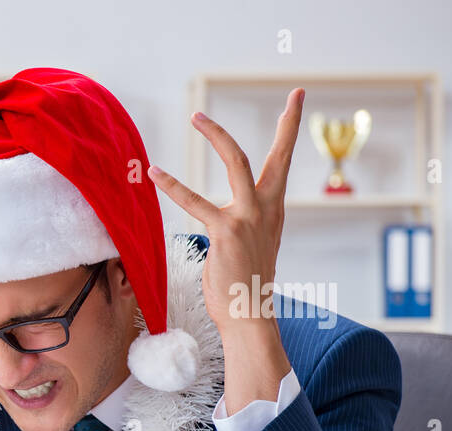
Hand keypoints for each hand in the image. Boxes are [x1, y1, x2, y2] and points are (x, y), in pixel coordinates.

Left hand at [147, 88, 304, 329]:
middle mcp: (266, 208)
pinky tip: (155, 173)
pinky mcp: (225, 230)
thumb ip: (247, 225)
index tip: (296, 100)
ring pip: (236, 161)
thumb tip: (232, 218)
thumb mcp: (252, 247)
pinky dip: (172, 186)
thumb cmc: (244, 284)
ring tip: (197, 116)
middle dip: (288, 122)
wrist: (248, 315)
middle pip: (278, 155)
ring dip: (216, 135)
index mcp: (274, 210)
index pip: (283, 163)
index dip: (290, 130)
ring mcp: (248, 217)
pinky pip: (195, 202)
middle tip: (292, 94)